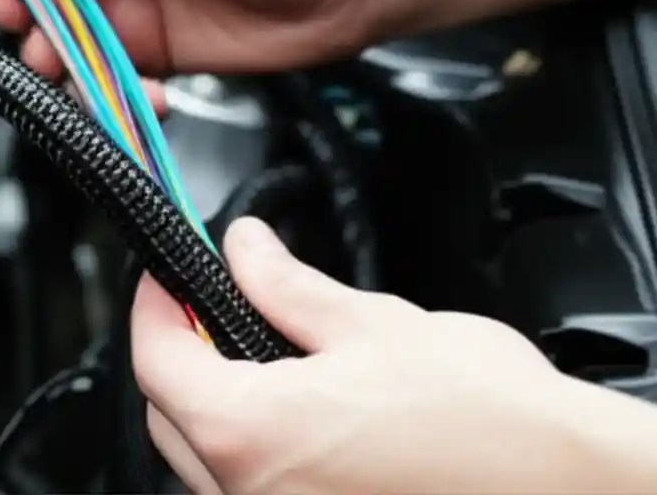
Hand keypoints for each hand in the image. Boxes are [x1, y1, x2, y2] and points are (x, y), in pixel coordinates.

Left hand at [133, 218, 656, 493]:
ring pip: (205, 458)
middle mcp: (249, 494)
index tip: (167, 277)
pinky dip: (254, 447)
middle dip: (179, 353)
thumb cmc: (488, 421)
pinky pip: (250, 487)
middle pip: (169, 414)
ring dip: (214, 404)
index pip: (154, 361)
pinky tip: (300, 414)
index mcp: (251, 433)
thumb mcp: (372, 325)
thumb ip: (286, 286)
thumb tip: (243, 248)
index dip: (152, 307)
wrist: (567, 488)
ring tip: (264, 355)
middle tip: (211, 305)